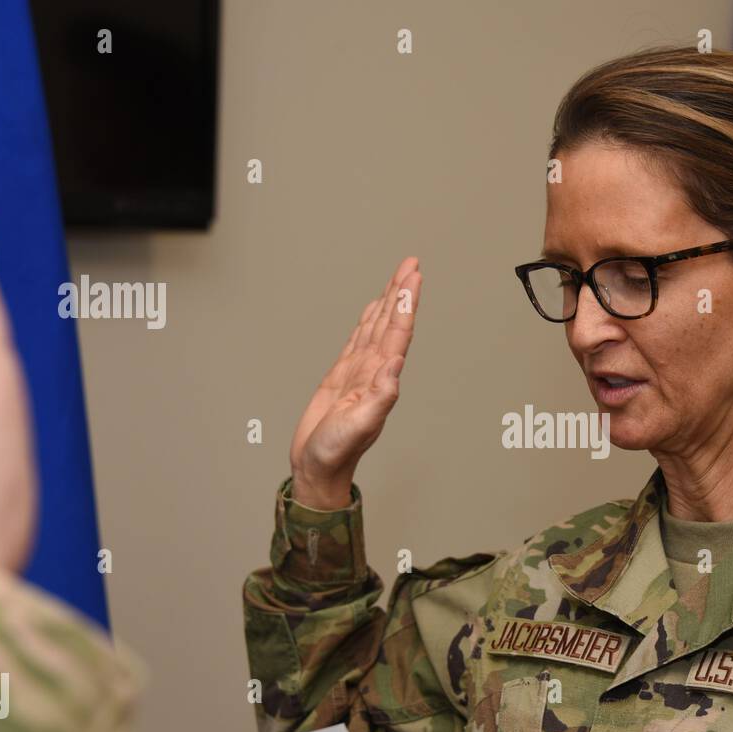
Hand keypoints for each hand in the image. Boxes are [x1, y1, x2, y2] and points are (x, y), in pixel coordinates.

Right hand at [289, 256, 421, 508]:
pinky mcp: (342, 376)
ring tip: (399, 276)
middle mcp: (374, 371)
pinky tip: (372, 310)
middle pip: (391, 323)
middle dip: (401, 292)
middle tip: (411, 263)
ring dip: (388, 302)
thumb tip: (396, 364)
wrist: (318, 468)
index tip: (413, 277)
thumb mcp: (360, 425)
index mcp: (381, 378)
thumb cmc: (337, 452)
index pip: (398, 333)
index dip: (405, 304)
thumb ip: (380, 396)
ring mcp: (359, 372)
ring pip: (376, 328)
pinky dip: (367, 322)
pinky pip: (358, 341)